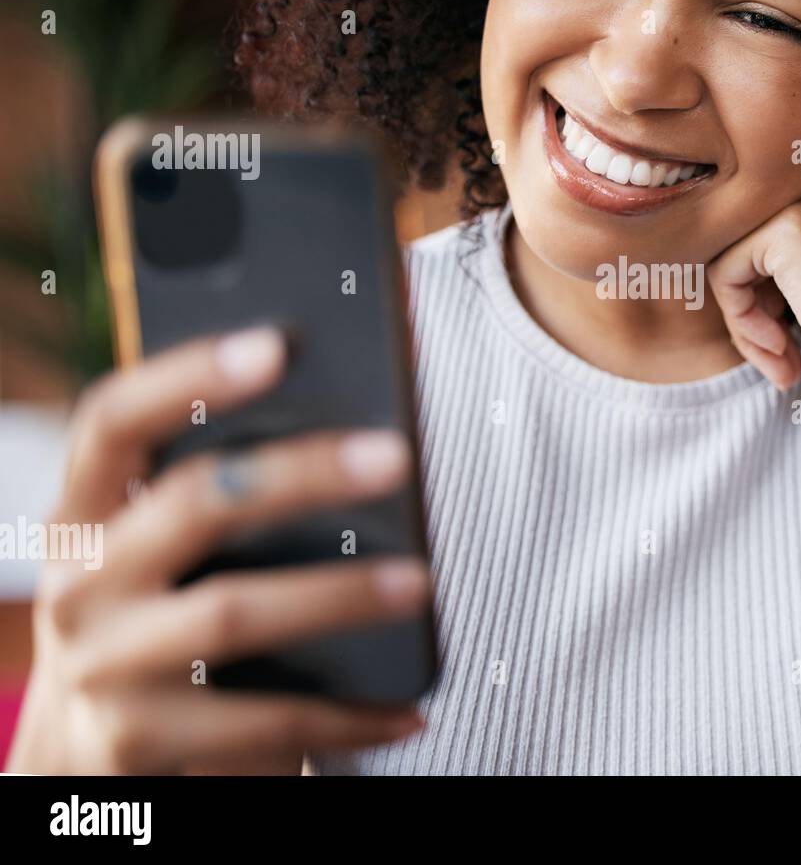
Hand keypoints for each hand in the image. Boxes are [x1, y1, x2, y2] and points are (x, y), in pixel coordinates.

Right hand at [6, 328, 429, 774]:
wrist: (81, 757)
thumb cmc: (156, 617)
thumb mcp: (158, 550)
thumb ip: (223, 486)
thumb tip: (367, 411)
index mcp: (85, 513)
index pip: (115, 420)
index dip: (188, 376)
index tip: (274, 344)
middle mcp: (80, 583)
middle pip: (194, 503)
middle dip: (301, 473)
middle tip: (396, 455)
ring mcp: (101, 668)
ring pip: (231, 613)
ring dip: (337, 594)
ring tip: (418, 581)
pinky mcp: (136, 743)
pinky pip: (264, 723)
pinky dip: (346, 715)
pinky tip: (406, 707)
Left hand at [707, 159, 800, 423]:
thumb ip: (791, 249)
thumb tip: (722, 253)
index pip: (767, 219)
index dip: (766, 278)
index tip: (788, 324)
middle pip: (744, 233)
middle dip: (750, 298)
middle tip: (780, 347)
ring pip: (729, 253)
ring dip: (744, 315)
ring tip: (780, 354)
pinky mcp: (786, 231)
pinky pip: (725, 272)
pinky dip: (741, 320)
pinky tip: (781, 347)